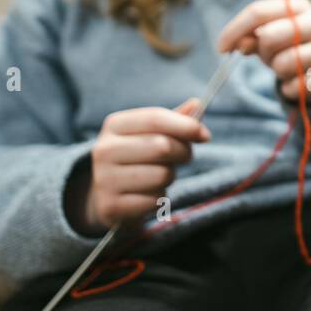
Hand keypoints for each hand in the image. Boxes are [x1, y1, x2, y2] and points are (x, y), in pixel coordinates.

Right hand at [84, 99, 207, 230]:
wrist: (106, 196)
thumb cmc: (137, 158)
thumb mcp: (149, 134)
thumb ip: (173, 119)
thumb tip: (197, 103)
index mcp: (114, 125)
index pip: (155, 118)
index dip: (186, 125)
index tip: (205, 135)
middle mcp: (105, 150)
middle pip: (162, 146)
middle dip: (183, 153)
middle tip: (184, 157)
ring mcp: (105, 179)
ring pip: (162, 175)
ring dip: (170, 177)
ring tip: (159, 176)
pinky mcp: (111, 206)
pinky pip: (155, 200)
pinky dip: (160, 198)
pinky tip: (148, 194)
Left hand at [216, 0, 310, 104]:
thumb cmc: (291, 45)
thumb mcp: (270, 36)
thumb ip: (250, 36)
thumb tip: (239, 44)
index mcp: (298, 6)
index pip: (258, 12)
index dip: (235, 31)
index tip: (221, 49)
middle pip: (270, 36)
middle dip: (262, 52)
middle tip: (268, 58)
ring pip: (285, 63)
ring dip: (278, 71)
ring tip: (285, 68)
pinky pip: (297, 86)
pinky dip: (289, 88)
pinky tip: (295, 82)